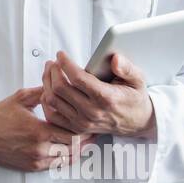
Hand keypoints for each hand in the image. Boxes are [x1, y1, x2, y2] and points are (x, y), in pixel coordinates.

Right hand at [0, 86, 98, 171]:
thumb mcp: (21, 98)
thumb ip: (42, 91)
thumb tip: (58, 84)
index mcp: (39, 130)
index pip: (72, 134)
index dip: (85, 130)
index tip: (92, 124)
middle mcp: (40, 148)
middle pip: (73, 148)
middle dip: (85, 141)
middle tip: (94, 133)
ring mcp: (36, 160)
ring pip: (67, 159)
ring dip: (77, 151)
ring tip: (86, 143)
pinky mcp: (31, 167)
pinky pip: (55, 165)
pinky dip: (65, 158)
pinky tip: (69, 151)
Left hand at [41, 51, 155, 138]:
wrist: (137, 122)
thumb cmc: (134, 97)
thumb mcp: (138, 79)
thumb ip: (127, 68)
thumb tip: (115, 59)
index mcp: (106, 98)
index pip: (77, 78)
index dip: (65, 63)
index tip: (61, 54)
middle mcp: (92, 112)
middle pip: (60, 88)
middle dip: (53, 70)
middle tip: (53, 62)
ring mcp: (82, 122)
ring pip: (52, 100)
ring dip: (46, 83)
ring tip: (50, 72)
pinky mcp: (76, 128)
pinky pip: (52, 115)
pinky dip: (46, 100)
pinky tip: (48, 88)